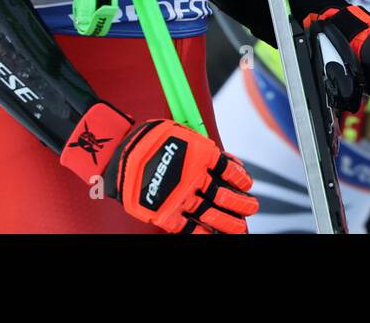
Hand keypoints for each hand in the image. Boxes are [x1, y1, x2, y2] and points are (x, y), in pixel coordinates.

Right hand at [61, 102, 257, 232]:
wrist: (119, 151)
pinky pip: (190, 228)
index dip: (240, 178)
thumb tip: (223, 158)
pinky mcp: (166, 213)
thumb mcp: (181, 133)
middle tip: (251, 208)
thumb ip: (201, 146)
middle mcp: (193, 178)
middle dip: (241, 204)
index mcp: (200, 155)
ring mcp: (181, 197)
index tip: (247, 183)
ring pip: (212, 213)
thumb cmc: (148, 139)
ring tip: (241, 227)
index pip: (229, 169)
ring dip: (230, 221)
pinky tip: (214, 236)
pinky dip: (204, 234)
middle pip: (224, 195)